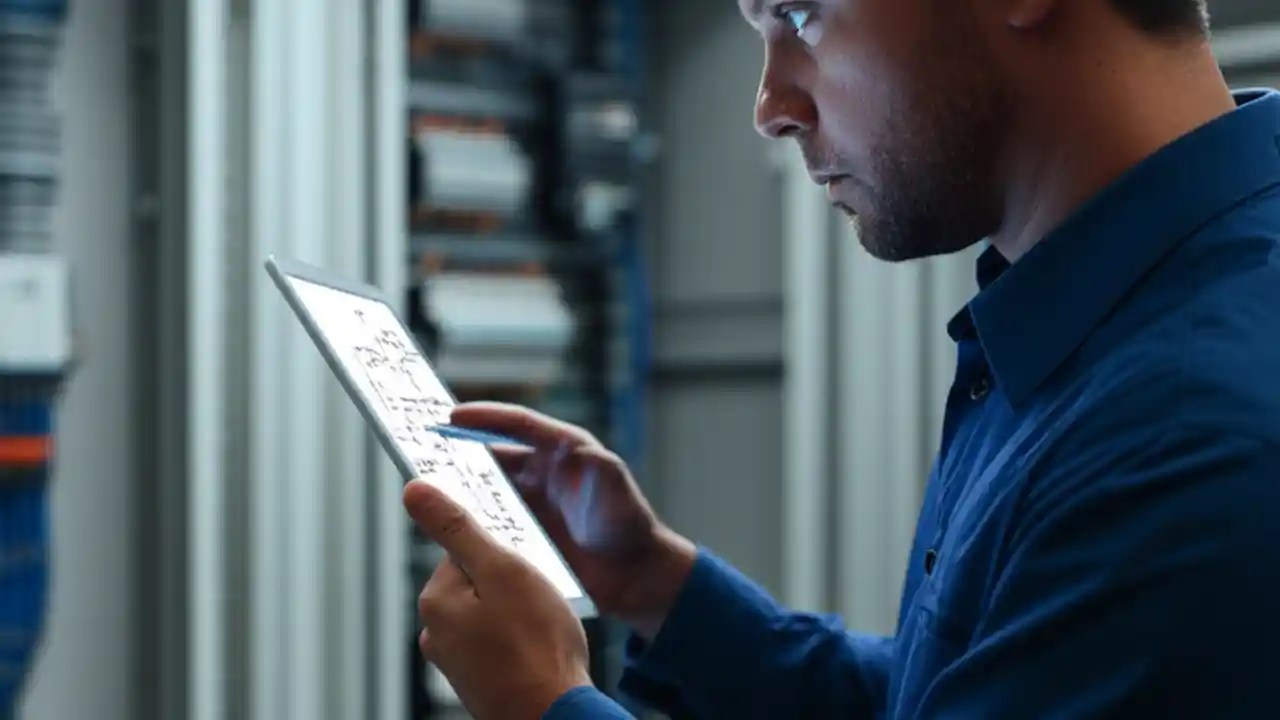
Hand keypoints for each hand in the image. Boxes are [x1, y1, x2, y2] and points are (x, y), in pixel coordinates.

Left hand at [404, 480, 592, 719]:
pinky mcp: (477, 680)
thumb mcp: (502, 570)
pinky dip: (519, 640)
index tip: (524, 567)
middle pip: (478, 580)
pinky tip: (539, 649)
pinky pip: (498, 642)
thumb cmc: (536, 647)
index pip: (465, 549)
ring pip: (491, 612)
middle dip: (511, 583)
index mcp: (436, 599)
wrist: (553, 715)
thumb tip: (415, 490)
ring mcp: (455, 660)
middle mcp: (436, 631)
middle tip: (538, 598)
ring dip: (518, 613)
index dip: (502, 552)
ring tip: (542, 627)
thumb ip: (458, 529)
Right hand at [450, 402, 697, 639]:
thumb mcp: (619, 496)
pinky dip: (471, 523)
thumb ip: (604, 473)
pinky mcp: (524, 533)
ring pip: (486, 489)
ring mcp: (530, 503)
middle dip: (461, 451)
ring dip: (461, 488)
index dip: (487, 418)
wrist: (634, 577)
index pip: (519, 425)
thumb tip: (586, 453)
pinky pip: (491, 523)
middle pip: (493, 455)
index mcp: (562, 451)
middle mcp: (541, 472)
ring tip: (427, 488)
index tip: (454, 416)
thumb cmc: (631, 527)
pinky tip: (448, 528)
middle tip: (424, 450)